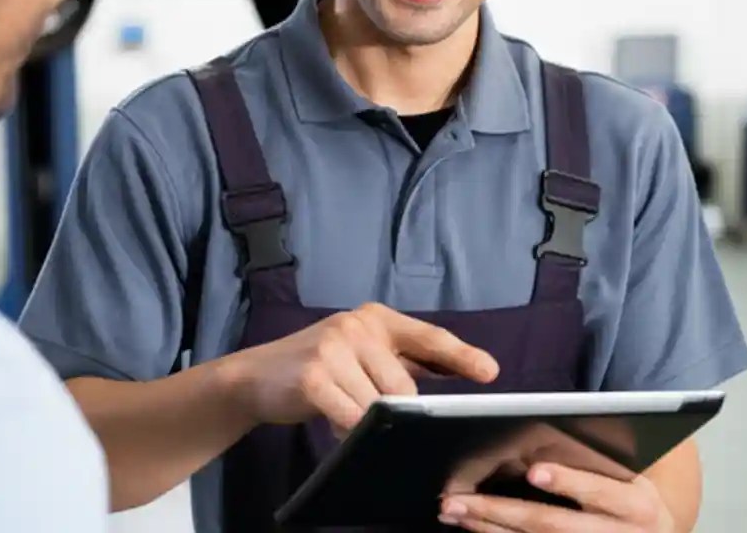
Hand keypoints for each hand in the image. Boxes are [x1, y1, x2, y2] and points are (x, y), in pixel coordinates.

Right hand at [226, 303, 497, 432]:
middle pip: (406, 386)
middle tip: (366, 407)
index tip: (490, 372)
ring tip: (342, 410)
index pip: (429, 337)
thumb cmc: (319, 368)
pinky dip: (348, 428)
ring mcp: (333, 348)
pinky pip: (352, 417)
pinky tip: (334, 420)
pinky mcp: (314, 377)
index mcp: (375, 318)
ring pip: (380, 404)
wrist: (256, 376)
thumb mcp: (363, 353)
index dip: (462, 355)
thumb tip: (455, 376)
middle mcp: (357, 325)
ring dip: (367, 420)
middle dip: (396, 410)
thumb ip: (404, 360)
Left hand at [438, 463, 676, 532]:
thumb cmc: (633, 496)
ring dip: (489, 529)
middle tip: (461, 499)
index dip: (568, 482)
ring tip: (453, 511)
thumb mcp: (632, 476)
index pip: (600, 492)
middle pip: (554, 527)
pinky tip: (471, 528)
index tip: (534, 471)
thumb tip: (545, 431)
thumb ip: (598, 461)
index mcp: (637, 505)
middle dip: (503, 513)